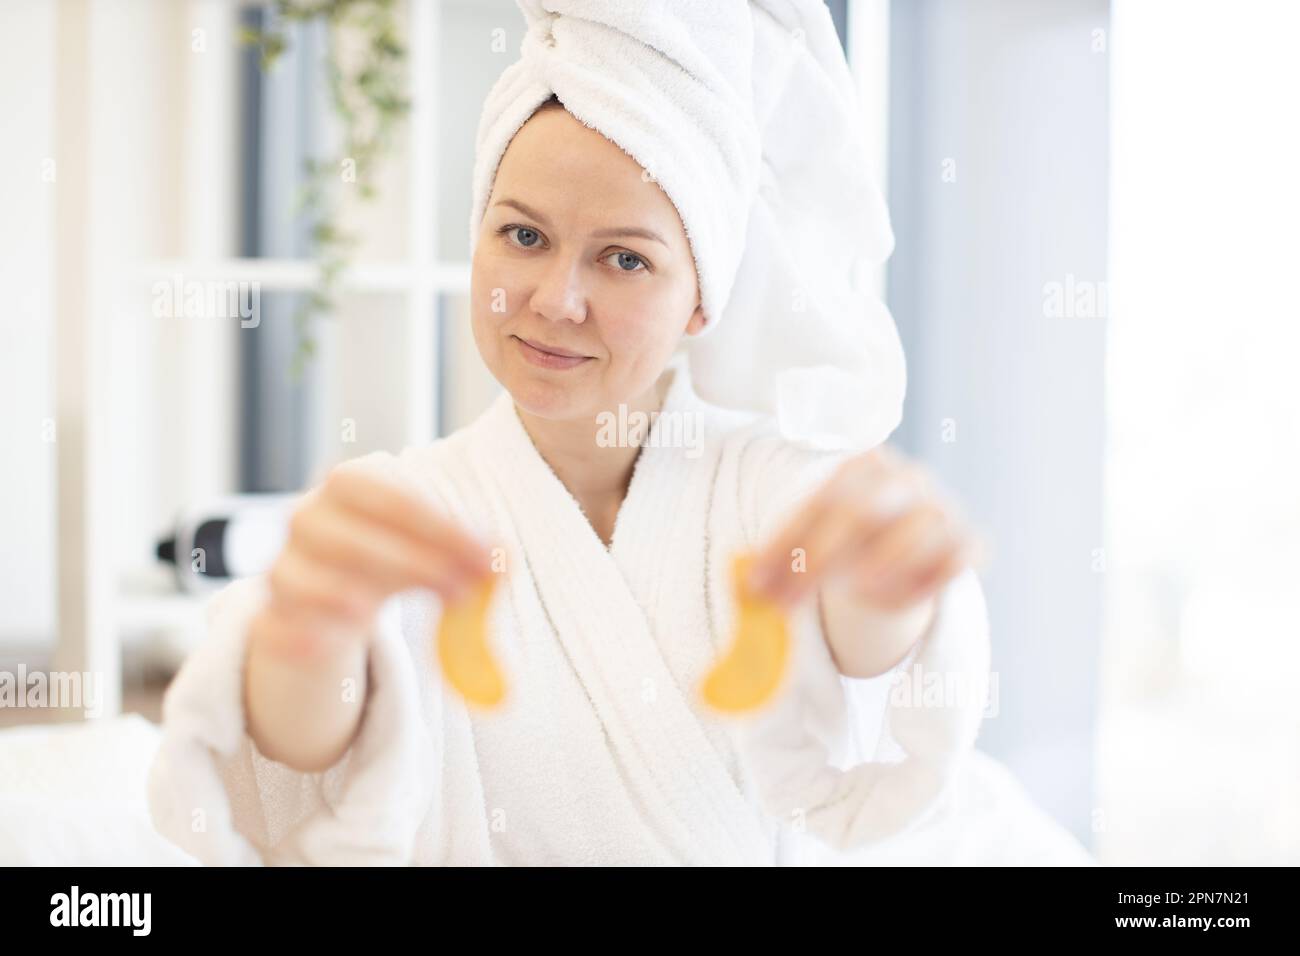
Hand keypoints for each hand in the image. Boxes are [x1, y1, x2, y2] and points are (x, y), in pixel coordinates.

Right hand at [251, 464, 495, 661]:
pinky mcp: (270, 620)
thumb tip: (502, 562)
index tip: (488, 556)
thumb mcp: (430, 545)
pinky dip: (296, 635)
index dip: (441, 527)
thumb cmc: (392, 553)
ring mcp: (283, 570)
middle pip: (349, 538)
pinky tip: (325, 645)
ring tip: (379, 617)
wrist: (333, 591)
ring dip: (345, 596)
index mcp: (348, 485)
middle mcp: (308, 520)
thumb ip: (463, 551)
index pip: (390, 496)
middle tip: (464, 592)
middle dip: (410, 564)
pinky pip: (273, 627)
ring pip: (299, 579)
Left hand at [747, 444, 984, 614]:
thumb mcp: (811, 541)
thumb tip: (740, 585)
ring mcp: (943, 507)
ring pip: (910, 535)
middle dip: (815, 563)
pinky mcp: (971, 541)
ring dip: (872, 572)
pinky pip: (950, 565)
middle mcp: (907, 477)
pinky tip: (889, 602)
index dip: (784, 545)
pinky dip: (918, 586)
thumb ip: (781, 558)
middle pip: (859, 514)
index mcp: (863, 465)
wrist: (907, 553)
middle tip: (783, 605)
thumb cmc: (847, 545)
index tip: (755, 584)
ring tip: (850, 596)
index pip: (819, 502)